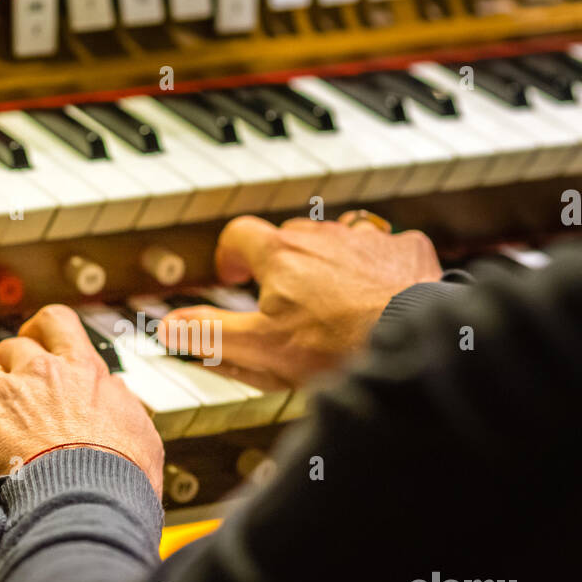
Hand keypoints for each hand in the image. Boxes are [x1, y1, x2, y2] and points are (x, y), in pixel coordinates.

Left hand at [0, 305, 164, 496]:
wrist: (87, 499)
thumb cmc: (120, 477)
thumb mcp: (139, 433)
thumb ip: (121, 408)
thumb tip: (116, 397)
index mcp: (82, 370)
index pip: (56, 324)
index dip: (40, 330)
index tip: (34, 342)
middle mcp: (38, 372)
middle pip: (6, 348)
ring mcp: (0, 394)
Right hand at [159, 212, 442, 384]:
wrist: (412, 339)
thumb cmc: (337, 344)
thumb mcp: (261, 347)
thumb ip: (211, 334)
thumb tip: (169, 328)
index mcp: (280, 255)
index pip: (240, 234)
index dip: (231, 253)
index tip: (232, 275)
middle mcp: (321, 235)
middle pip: (289, 237)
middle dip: (281, 262)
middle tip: (282, 298)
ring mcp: (366, 238)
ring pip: (338, 239)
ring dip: (330, 261)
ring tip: (334, 299)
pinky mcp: (407, 249)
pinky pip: (387, 247)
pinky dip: (380, 265)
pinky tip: (381, 291)